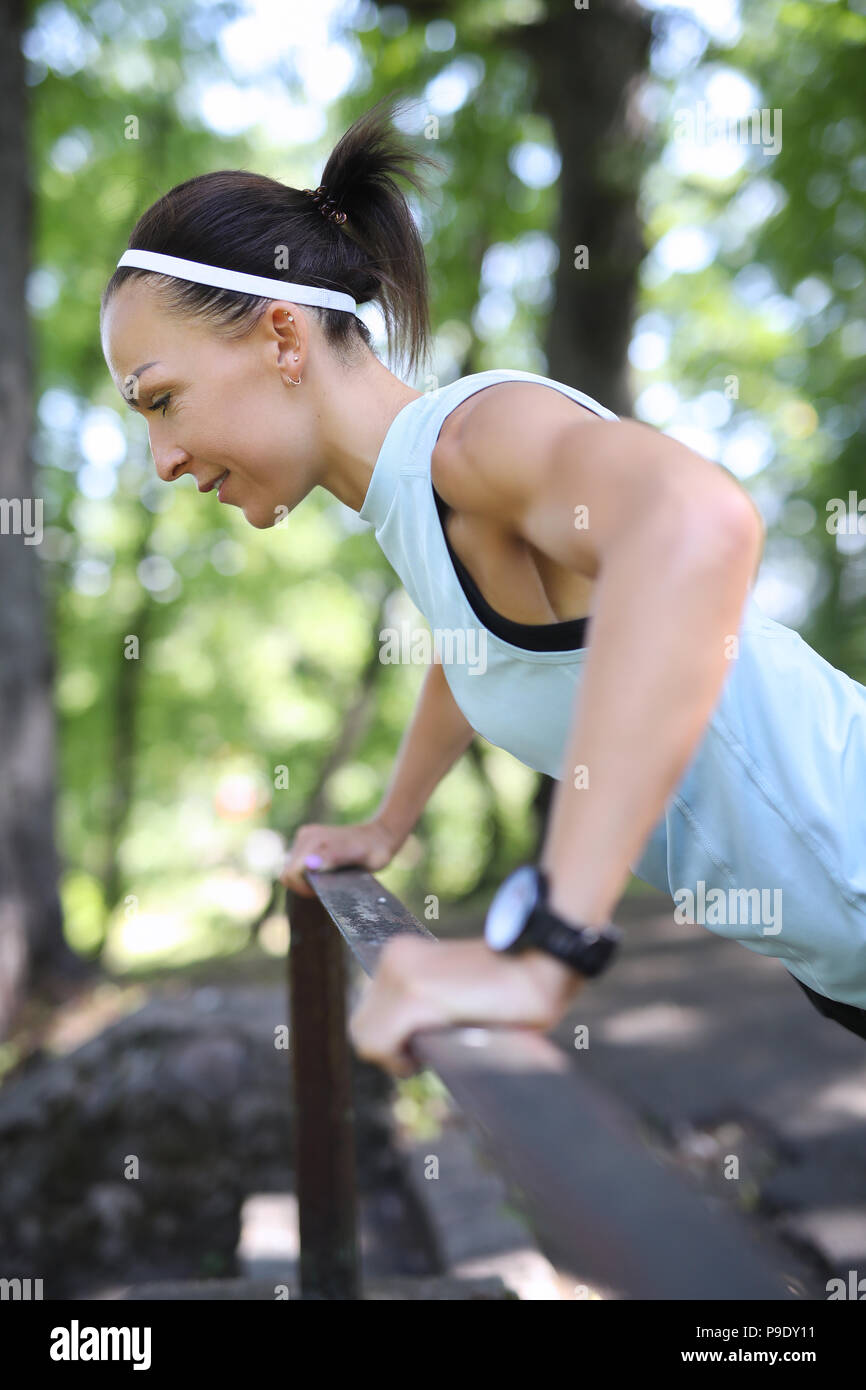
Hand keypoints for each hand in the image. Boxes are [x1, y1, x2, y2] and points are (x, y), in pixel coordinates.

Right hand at [279, 817, 401, 897]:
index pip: (291, 873)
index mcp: (311, 839)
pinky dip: (308, 876)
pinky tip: (327, 875)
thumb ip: (333, 857)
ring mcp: (306, 840)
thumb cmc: (373, 849)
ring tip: (330, 880)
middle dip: (303, 885)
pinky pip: (299, 867)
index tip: (322, 892)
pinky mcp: (309, 845)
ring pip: (292, 871)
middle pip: (289, 872)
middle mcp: (304, 837)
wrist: (380, 838)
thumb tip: (309, 865)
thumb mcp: (357, 854)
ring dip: (306, 881)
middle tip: (328, 888)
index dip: (302, 888)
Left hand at [348, 935, 584, 1078]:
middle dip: (391, 1050)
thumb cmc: (513, 984)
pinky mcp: (414, 995)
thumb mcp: (455, 992)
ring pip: (365, 1038)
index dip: (394, 1039)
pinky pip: (380, 1045)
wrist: (542, 962)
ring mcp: (401, 974)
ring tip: (433, 1052)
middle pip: (362, 1027)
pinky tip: (431, 1054)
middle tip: (427, 1052)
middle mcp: (393, 958)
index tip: (424, 1044)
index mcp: (401, 954)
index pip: (371, 1012)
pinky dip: (399, 1061)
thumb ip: (426, 1008)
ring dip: (396, 1057)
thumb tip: (407, 1045)